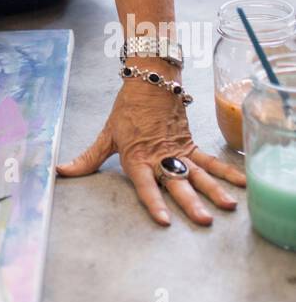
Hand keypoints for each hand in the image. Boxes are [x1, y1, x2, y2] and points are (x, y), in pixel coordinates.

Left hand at [57, 75, 245, 225]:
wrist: (150, 79)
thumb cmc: (127, 110)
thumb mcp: (106, 135)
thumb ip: (87, 159)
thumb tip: (60, 172)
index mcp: (137, 158)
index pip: (145, 185)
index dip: (153, 203)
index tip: (164, 222)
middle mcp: (160, 157)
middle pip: (177, 182)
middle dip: (191, 203)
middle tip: (204, 221)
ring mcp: (178, 150)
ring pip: (198, 173)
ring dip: (214, 190)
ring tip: (227, 207)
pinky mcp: (191, 144)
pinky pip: (211, 161)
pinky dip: (227, 172)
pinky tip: (242, 184)